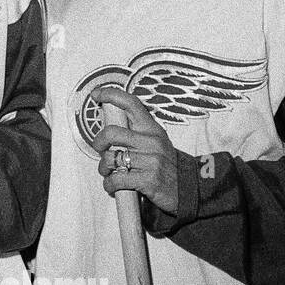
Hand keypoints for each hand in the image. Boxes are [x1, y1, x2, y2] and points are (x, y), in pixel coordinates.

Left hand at [88, 86, 178, 214]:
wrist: (188, 189)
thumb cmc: (166, 165)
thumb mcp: (157, 143)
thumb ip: (136, 134)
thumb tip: (108, 128)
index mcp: (152, 129)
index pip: (131, 104)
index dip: (111, 95)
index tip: (96, 94)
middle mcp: (151, 142)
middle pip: (111, 133)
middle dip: (97, 143)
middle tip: (99, 150)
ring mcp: (150, 161)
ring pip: (109, 159)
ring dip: (103, 169)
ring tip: (109, 173)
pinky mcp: (147, 180)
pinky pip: (115, 180)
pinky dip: (109, 185)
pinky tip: (113, 186)